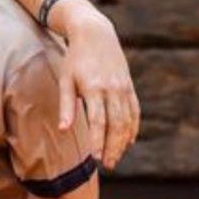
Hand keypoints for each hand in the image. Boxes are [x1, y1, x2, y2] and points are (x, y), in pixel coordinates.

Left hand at [58, 6, 138, 168]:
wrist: (96, 34)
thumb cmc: (75, 59)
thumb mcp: (66, 79)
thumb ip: (66, 106)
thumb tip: (63, 130)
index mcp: (94, 88)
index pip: (98, 121)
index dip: (98, 141)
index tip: (96, 158)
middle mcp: (112, 89)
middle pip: (116, 124)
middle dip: (113, 146)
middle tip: (108, 165)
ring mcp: (124, 88)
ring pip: (127, 120)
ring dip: (123, 141)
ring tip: (116, 157)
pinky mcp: (130, 87)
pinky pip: (134, 112)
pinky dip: (133, 128)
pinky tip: (128, 141)